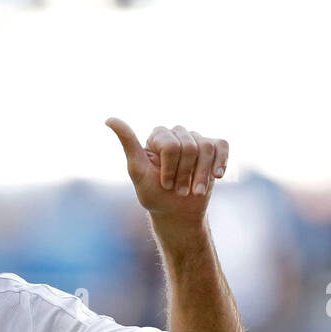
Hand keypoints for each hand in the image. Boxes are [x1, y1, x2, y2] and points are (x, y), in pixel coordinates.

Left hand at [106, 119, 228, 221]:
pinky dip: (220, 162)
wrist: (177, 212)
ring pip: (207, 147)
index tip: (164, 185)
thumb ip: (128, 143)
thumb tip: (109, 119)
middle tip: (179, 190)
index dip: (170, 169)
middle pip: (190, 147)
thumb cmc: (154, 194)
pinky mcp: (214, 148)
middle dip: (185, 174)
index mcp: (158, 136)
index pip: (170, 146)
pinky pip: (222, 146)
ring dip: (202, 175)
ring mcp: (196, 140)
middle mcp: (177, 133)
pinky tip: (216, 177)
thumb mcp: (137, 171)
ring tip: (195, 191)